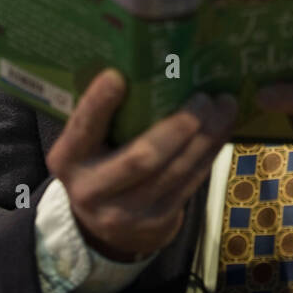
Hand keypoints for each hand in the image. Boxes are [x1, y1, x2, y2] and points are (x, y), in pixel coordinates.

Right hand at [46, 69, 236, 261]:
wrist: (104, 228)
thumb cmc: (99, 163)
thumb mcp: (87, 145)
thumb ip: (103, 116)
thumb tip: (144, 64)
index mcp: (68, 160)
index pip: (82, 129)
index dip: (98, 105)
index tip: (116, 76)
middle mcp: (92, 190)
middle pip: (140, 158)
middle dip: (177, 127)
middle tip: (202, 97)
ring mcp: (126, 212)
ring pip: (174, 171)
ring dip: (205, 137)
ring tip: (224, 107)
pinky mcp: (157, 221)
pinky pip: (190, 183)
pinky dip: (209, 153)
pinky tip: (222, 130)